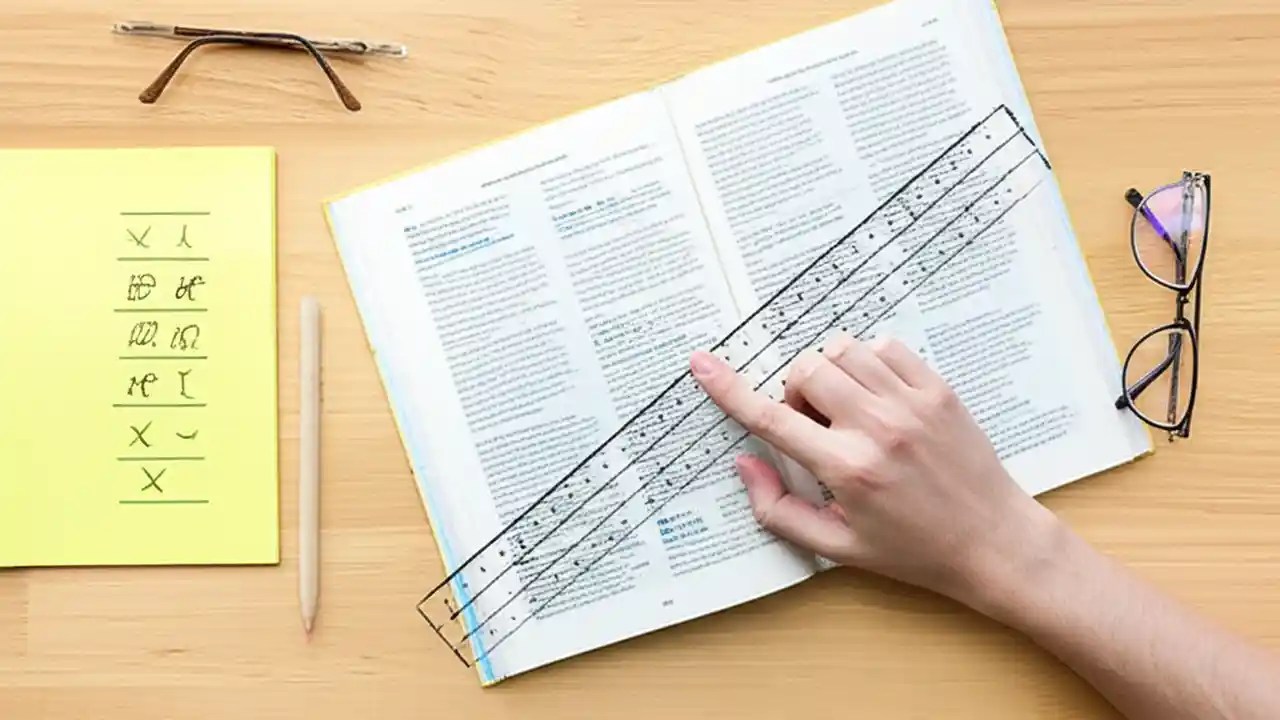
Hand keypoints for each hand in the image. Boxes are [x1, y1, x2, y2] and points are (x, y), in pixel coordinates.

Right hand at [689, 333, 1059, 608]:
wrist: (994, 543)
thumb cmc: (914, 551)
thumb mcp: (837, 548)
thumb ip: (779, 510)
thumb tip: (744, 464)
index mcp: (847, 469)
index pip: (771, 418)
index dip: (729, 390)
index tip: (702, 365)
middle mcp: (877, 428)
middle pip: (806, 370)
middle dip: (794, 391)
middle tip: (814, 426)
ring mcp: (912, 403)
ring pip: (843, 350)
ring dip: (829, 373)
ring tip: (844, 409)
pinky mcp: (939, 390)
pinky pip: (886, 346)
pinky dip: (868, 361)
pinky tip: (875, 395)